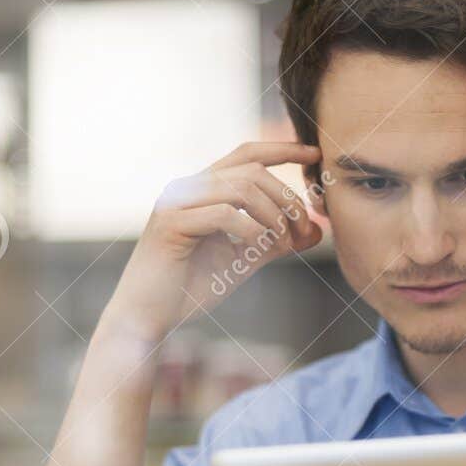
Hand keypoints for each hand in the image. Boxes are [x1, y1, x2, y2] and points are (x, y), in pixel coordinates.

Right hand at [104, 141, 323, 341]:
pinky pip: (224, 214)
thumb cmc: (190, 287)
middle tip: (303, 228)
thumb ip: (275, 241)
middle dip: (287, 197)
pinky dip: (251, 231)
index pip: (247, 155)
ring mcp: (176, 202)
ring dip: (273, 215)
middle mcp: (187, 188)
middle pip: (252, 170)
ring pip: (241, 187)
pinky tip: (256, 251)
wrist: (147, 316)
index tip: (315, 153)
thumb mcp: (244, 259)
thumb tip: (317, 230)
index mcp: (203, 189)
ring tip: (282, 244)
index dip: (283, 149)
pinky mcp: (170, 223)